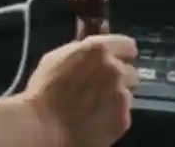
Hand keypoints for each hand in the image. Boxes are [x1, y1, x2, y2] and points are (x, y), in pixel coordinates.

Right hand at [20, 34, 138, 146]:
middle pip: (129, 69)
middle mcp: (115, 70)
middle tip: (99, 84)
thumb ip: (80, 51)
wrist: (46, 129)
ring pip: (127, 90)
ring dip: (117, 93)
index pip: (127, 45)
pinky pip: (123, 111)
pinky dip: (113, 112)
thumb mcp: (56, 59)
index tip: (113, 58)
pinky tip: (97, 116)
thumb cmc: (44, 91)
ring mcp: (122, 95)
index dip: (120, 52)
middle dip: (117, 75)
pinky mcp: (124, 118)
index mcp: (98, 50)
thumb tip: (90, 49)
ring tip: (96, 102)